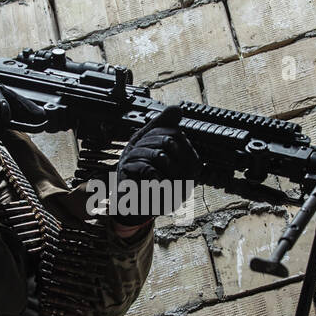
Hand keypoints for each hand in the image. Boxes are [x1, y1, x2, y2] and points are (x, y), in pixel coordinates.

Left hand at [111, 106, 201, 221]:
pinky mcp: (163, 199)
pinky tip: (129, 173)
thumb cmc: (138, 174)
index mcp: (189, 163)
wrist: (126, 206)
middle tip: (134, 153)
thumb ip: (163, 126)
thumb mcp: (147, 145)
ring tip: (131, 163)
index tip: (143, 142)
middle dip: (145, 142)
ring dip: (137, 155)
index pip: (176, 134)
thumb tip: (178, 109)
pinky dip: (134, 168)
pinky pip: (150, 171)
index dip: (154, 132)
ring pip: (160, 155)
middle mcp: (189, 177)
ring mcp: (179, 189)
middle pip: (169, 142)